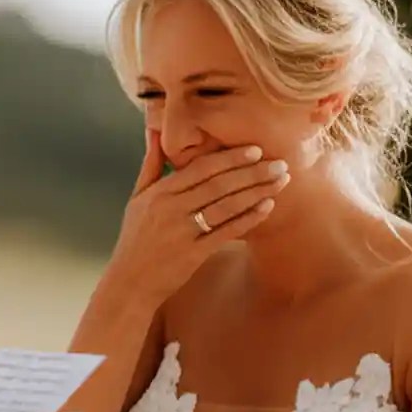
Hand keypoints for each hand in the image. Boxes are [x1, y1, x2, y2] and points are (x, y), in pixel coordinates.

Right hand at [106, 129, 289, 307]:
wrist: (130, 281)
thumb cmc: (135, 237)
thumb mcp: (137, 197)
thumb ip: (151, 163)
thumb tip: (154, 129)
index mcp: (159, 192)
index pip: (200, 168)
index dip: (230, 158)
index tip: (255, 149)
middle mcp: (171, 209)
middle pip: (218, 184)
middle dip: (252, 172)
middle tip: (280, 162)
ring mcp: (183, 232)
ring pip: (226, 206)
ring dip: (257, 191)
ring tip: (281, 181)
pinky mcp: (193, 254)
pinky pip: (226, 232)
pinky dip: (248, 218)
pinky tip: (267, 207)